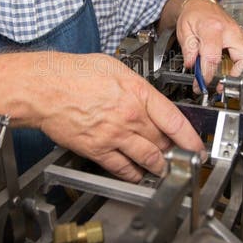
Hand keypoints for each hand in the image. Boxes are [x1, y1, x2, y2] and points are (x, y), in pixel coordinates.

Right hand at [32, 52, 204, 181]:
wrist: (45, 87)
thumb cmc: (73, 73)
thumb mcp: (114, 67)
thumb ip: (135, 86)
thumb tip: (148, 97)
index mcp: (137, 93)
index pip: (174, 120)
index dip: (190, 138)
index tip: (197, 146)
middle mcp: (129, 116)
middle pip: (163, 141)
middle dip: (174, 151)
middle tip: (180, 156)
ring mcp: (114, 135)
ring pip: (148, 158)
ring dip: (159, 166)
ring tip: (165, 169)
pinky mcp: (97, 149)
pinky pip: (122, 168)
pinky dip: (134, 174)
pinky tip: (139, 174)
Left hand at [174, 0, 242, 85]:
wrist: (200, 4)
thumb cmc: (192, 15)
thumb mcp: (184, 32)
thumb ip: (188, 50)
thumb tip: (192, 66)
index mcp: (212, 29)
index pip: (213, 57)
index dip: (207, 74)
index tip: (201, 83)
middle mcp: (229, 30)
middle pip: (242, 56)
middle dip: (232, 74)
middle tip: (220, 82)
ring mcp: (237, 32)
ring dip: (238, 68)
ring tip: (225, 75)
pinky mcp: (240, 35)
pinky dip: (240, 61)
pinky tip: (228, 65)